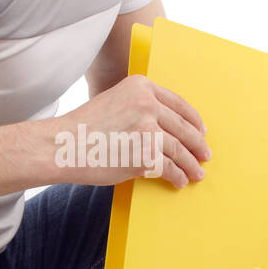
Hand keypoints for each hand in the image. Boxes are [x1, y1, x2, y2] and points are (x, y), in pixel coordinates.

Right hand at [52, 73, 210, 188]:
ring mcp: (148, 130)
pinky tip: (180, 181)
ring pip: (180, 149)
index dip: (193, 120)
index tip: (201, 130)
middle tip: (205, 154)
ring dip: (191, 164)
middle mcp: (148, 104)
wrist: (63, 146)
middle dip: (197, 144)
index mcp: (141, 87)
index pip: (178, 103)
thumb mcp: (113, 101)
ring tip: (197, 173)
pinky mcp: (146, 156)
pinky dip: (178, 176)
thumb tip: (164, 127)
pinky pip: (170, 168)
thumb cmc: (83, 129)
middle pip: (183, 127)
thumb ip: (138, 107)